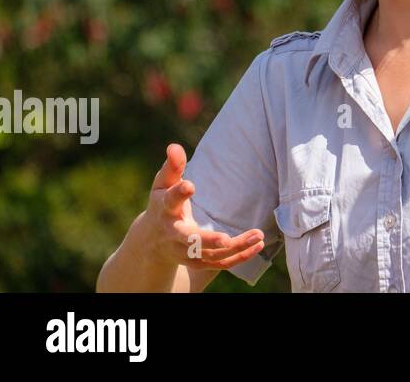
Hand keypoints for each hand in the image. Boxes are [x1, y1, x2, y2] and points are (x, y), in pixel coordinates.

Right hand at [140, 143, 264, 271]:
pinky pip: (218, 263)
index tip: (190, 185)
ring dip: (234, 247)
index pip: (170, 201)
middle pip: (188, 240)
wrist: (151, 241)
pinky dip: (238, 257)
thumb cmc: (162, 203)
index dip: (179, 193)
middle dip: (206, 240)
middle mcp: (172, 234)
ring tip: (258, 236)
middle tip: (226, 239)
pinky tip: (257, 246)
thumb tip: (174, 146)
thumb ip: (172, 166)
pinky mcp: (196, 262)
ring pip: (208, 255)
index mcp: (164, 210)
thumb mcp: (163, 183)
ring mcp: (183, 252)